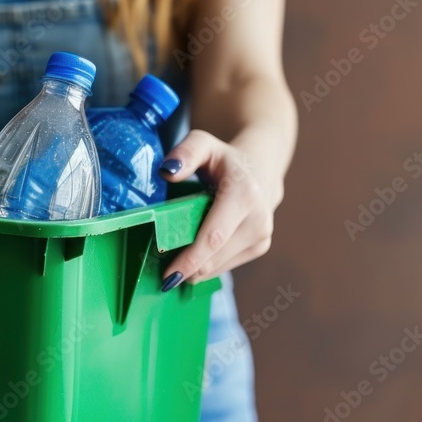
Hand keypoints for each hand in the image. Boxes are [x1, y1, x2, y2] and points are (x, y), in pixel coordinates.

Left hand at [158, 129, 279, 289]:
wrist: (259, 168)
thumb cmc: (222, 158)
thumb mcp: (202, 143)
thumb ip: (185, 153)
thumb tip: (168, 172)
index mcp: (245, 195)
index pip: (213, 237)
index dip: (190, 260)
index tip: (168, 277)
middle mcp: (259, 219)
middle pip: (214, 257)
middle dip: (186, 268)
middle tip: (159, 273)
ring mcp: (263, 236)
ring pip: (219, 266)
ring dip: (194, 270)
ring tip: (172, 263)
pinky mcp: (260, 246)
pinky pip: (226, 266)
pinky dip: (206, 266)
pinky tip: (192, 258)